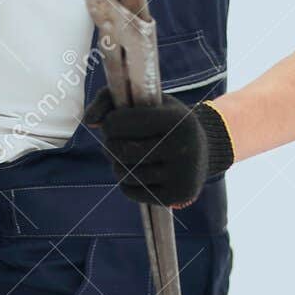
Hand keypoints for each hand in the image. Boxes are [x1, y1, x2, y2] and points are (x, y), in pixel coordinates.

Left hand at [83, 93, 232, 207]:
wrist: (205, 149)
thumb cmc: (166, 119)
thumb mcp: (147, 100)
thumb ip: (110, 98)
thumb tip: (89, 120)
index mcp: (176, 120)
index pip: (117, 123)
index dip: (109, 123)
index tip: (115, 122)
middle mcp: (182, 148)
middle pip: (120, 151)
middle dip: (110, 145)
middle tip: (115, 141)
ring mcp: (181, 174)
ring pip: (124, 173)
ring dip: (117, 164)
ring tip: (126, 156)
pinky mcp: (177, 196)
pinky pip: (131, 192)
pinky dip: (126, 182)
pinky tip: (138, 171)